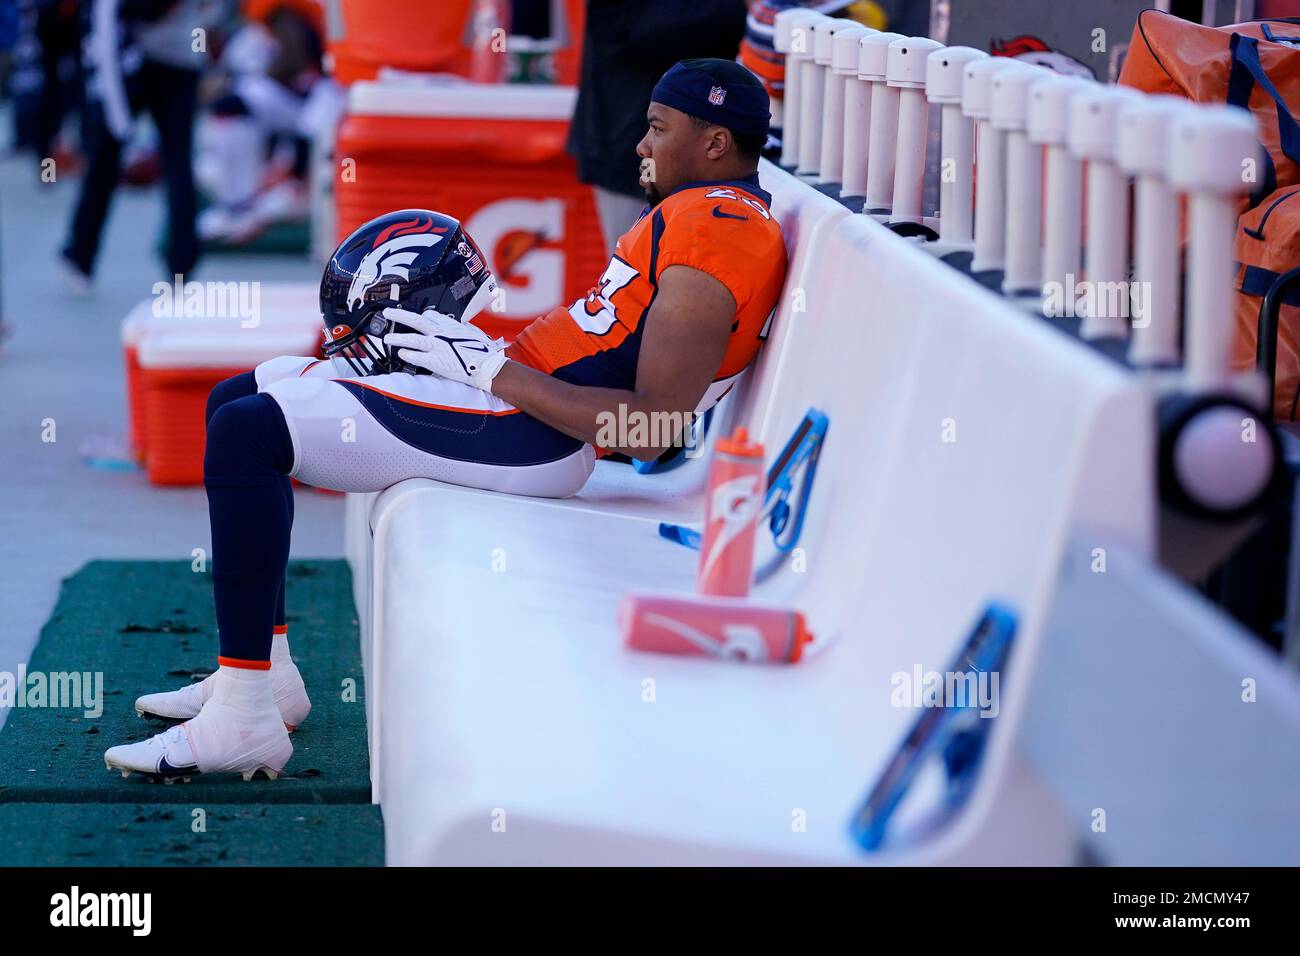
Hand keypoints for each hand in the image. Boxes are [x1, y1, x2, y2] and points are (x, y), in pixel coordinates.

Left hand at [381, 306, 508, 391]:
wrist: (488, 367)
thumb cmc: (484, 352)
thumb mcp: (474, 333)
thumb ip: (463, 329)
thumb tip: (461, 327)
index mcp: (451, 325)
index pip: (431, 316)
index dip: (422, 317)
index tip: (416, 319)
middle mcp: (441, 333)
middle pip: (416, 320)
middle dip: (399, 316)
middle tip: (387, 313)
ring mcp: (437, 346)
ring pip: (411, 339)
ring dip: (397, 338)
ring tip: (387, 339)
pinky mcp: (435, 361)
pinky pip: (416, 356)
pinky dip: (407, 354)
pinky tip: (401, 354)